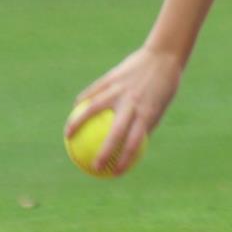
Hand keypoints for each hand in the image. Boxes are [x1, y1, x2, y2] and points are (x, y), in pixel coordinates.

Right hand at [67, 47, 182, 176]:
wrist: (163, 57)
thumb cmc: (163, 87)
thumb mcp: (159, 108)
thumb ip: (144, 125)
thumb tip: (132, 146)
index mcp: (147, 114)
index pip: (135, 144)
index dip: (125, 161)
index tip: (116, 173)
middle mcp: (132, 104)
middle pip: (114, 133)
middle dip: (103, 152)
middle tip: (93, 166)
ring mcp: (119, 90)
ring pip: (92, 109)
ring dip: (78, 123)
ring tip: (67, 136)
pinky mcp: (111, 78)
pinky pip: (92, 92)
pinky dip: (82, 101)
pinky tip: (74, 109)